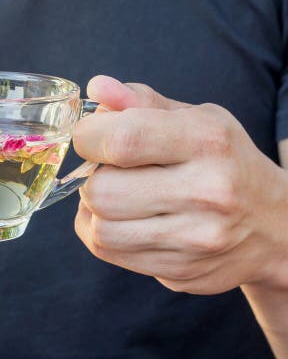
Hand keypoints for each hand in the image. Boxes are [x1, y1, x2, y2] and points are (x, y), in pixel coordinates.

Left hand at [72, 76, 287, 294]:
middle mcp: (206, 192)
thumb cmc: (225, 162)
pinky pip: (108, 251)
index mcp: (208, 141)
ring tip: (117, 194)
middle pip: (102, 190)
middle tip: (109, 169)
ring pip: (100, 227)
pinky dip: (102, 232)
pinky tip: (124, 218)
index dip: (88, 136)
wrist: (276, 228)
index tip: (90, 135)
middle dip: (92, 176)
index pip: (122, 139)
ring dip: (94, 208)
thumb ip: (143, 101)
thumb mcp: (198, 119)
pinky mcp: (181, 270)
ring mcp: (195, 238)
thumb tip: (98, 88)